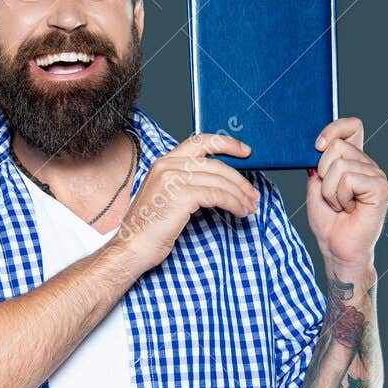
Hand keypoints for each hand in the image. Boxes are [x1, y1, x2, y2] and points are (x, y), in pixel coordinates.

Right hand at [114, 133, 259, 272]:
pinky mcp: (182, 194)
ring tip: (250, 207)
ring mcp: (173, 178)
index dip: (226, 143)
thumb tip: (220, 182)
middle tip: (253, 193)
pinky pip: (217, 195)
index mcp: (164, 162)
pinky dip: (234, 203)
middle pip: (216, 163)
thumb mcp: (168, 196)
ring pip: (219, 180)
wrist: (133, 246)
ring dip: (240, 195)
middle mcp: (168, 165)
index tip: (245, 151)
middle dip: (240, 180)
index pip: (200, 142)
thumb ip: (187, 182)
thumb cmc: (151, 228)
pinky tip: (240, 212)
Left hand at [308, 117, 387, 269]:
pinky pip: (348, 179)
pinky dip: (340, 197)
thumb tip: (317, 144)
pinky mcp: (380, 187)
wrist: (336, 248)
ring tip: (340, 206)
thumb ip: (317, 163)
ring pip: (339, 165)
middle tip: (332, 196)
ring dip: (330, 191)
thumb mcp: (315, 185)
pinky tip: (349, 209)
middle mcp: (368, 165)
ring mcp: (377, 175)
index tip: (317, 146)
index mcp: (355, 160)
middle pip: (336, 146)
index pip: (352, 127)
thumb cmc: (328, 221)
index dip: (334, 128)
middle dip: (323, 173)